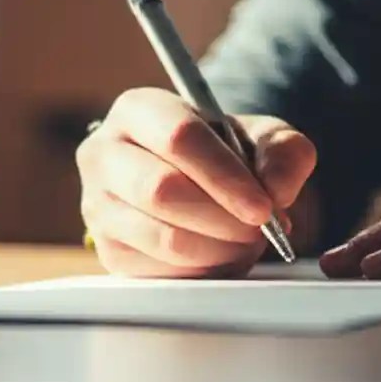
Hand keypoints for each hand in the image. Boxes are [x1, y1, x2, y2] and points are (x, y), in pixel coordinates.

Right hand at [77, 88, 316, 277]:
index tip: (262, 207)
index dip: (224, 176)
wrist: (188, 182)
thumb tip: (276, 192)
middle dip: (222, 218)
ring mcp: (97, 205)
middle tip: (259, 231)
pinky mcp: (107, 250)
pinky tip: (219, 255)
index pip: (178, 137)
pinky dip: (201, 270)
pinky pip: (159, 272)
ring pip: (162, 238)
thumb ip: (283, 153)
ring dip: (218, 249)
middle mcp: (104, 154)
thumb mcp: (261, 138)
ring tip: (245, 242)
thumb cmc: (221, 155)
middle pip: (161, 190)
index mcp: (138, 110)